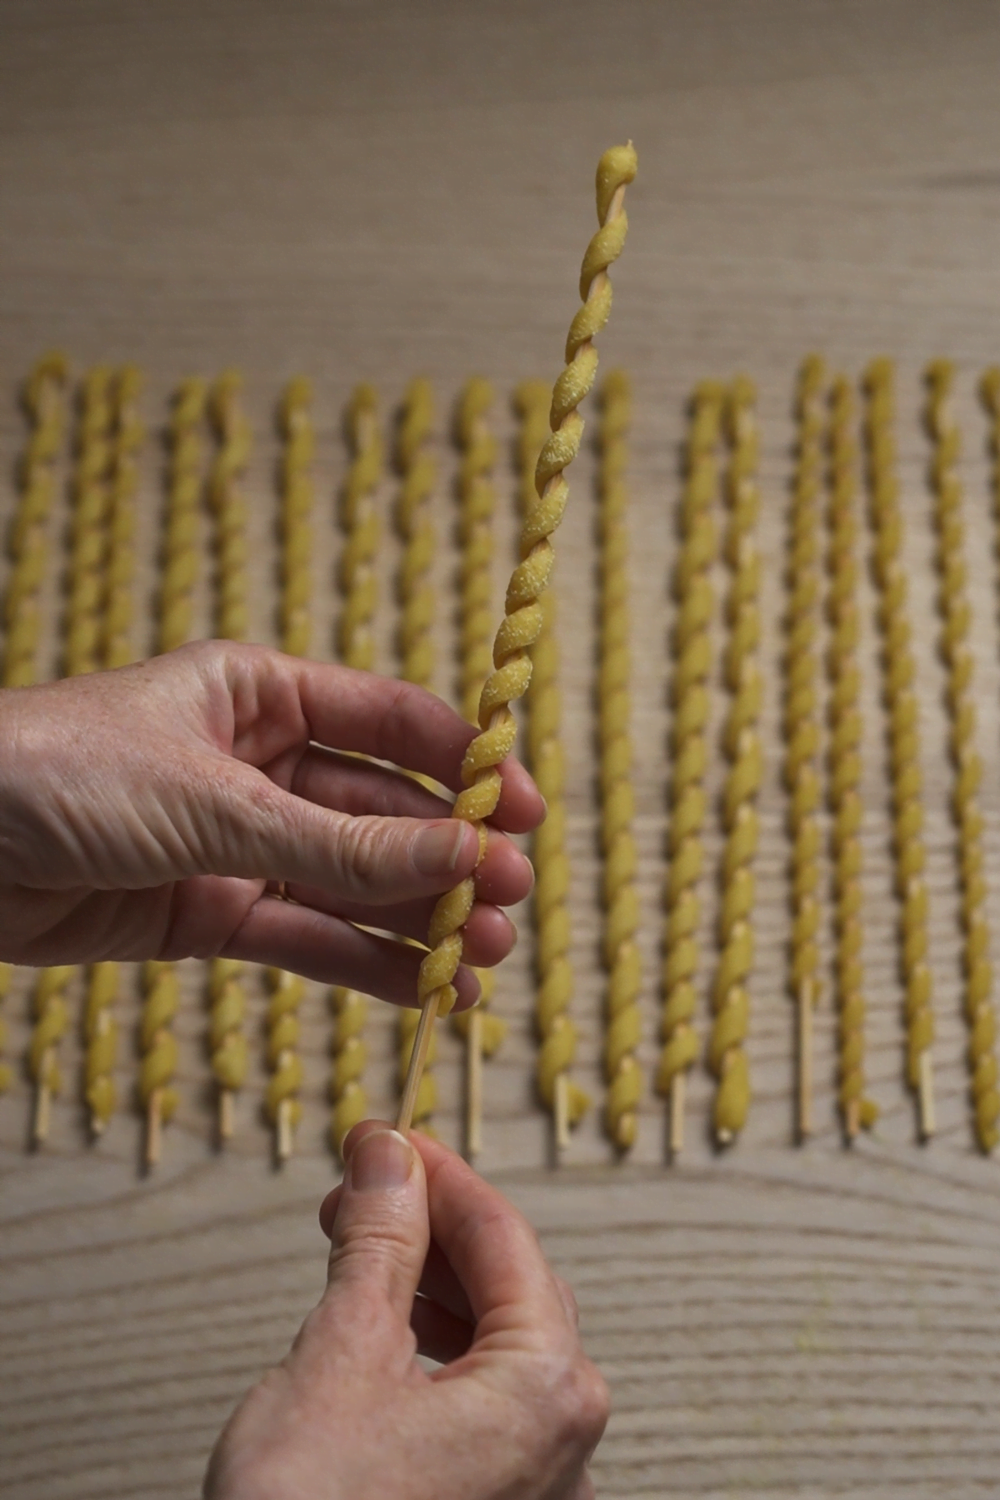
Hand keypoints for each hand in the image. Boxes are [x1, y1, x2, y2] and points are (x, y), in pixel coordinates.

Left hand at [0, 641, 541, 1005]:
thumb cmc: (59, 773)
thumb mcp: (214, 802)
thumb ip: (340, 844)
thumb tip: (463, 855)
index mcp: (262, 694)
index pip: (390, 722)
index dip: (464, 765)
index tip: (524, 812)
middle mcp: (259, 765)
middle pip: (380, 812)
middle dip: (447, 856)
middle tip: (508, 899)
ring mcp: (236, 842)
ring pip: (350, 883)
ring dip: (416, 918)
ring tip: (483, 955)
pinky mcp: (206, 913)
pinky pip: (303, 936)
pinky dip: (362, 964)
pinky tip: (422, 987)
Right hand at [205, 1124, 607, 1499]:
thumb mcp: (340, 1354)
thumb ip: (377, 1243)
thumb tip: (389, 1159)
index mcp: (548, 1390)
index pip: (504, 1237)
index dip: (440, 1174)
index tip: (390, 1140)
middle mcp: (563, 1442)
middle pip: (511, 1286)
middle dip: (434, 1227)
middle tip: (367, 1190)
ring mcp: (535, 1486)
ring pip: (498, 1342)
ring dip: (433, 1285)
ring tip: (364, 1253)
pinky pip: (484, 1399)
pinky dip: (436, 1348)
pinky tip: (388, 1334)